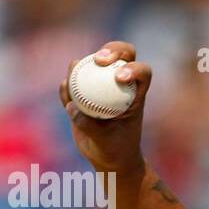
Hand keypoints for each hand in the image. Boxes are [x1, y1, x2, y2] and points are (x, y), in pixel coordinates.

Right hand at [59, 41, 151, 174]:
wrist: (108, 158)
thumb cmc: (115, 149)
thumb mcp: (105, 141)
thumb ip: (90, 125)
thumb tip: (72, 106)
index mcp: (135, 94)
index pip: (142, 72)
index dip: (135, 68)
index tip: (120, 78)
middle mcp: (120, 85)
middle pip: (121, 55)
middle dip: (111, 49)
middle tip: (99, 60)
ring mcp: (101, 86)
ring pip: (91, 64)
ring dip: (81, 65)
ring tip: (73, 75)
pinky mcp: (82, 93)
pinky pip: (72, 83)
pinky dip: (67, 86)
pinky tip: (65, 93)